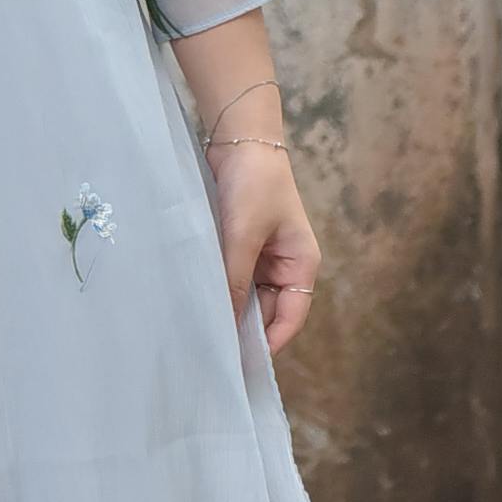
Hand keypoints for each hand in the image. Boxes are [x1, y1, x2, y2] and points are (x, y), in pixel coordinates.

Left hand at [208, 140, 320, 358]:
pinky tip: (199, 297)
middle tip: (211, 349)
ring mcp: (262, 254)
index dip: (268, 342)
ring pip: (246, 293)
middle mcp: (285, 264)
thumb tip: (226, 322)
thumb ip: (236, 279)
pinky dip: (220, 285)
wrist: (240, 137)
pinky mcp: (241, 243)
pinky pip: (232, 274)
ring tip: (201, 327)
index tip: (241, 364)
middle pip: (266, 309)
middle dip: (243, 326)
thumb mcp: (244, 234)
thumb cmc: (254, 184)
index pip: (290, 317)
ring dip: (228, 304)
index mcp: (301, 264)